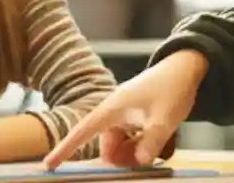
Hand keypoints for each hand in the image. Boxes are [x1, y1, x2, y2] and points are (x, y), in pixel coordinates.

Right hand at [43, 50, 207, 169]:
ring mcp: (125, 115)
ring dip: (136, 152)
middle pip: (108, 147)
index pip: (82, 132)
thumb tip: (139, 162)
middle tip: (147, 158)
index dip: (64, 149)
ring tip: (158, 145)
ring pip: (121, 145)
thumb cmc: (171, 88)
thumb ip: (151, 142)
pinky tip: (161, 140)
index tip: (49, 165)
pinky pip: (132, 139)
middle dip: (123, 158)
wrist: (184, 67)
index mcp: (112, 109)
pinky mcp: (136, 117)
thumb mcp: (164, 118)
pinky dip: (143, 144)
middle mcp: (114, 113)